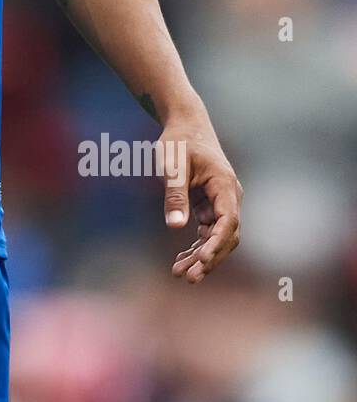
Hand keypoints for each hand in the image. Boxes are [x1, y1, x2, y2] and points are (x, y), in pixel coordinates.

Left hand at [159, 112, 242, 283]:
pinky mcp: (211, 205)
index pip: (228, 222)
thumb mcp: (172, 165)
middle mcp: (229, 196)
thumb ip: (175, 194)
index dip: (216, 244)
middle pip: (226, 236)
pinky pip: (208, 232)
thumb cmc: (179, 141)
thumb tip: (176, 227)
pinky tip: (181, 259)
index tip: (202, 260)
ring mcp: (221, 202)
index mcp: (224, 185)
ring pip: (217, 237)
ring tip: (180, 273)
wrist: (185, 124)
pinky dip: (197, 246)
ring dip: (202, 256)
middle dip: (209, 258)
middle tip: (188, 277)